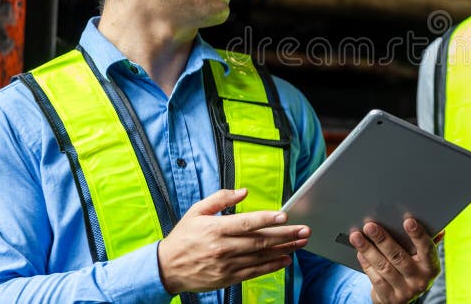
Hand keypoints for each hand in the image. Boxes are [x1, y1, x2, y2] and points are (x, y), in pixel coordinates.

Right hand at [157, 188, 309, 293]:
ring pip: (261, 256)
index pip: (247, 222)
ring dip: (284, 249)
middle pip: (260, 240)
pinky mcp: (228, 278)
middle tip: (304, 230)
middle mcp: (223, 247)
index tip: (285, 215)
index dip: (267, 219)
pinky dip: (272, 266)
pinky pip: (255, 271)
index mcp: (215, 228)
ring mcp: (227, 264)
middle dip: (285, 235)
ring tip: (301, 243)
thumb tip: (244, 191)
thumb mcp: (197, 211)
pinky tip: (285, 259)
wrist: (166, 268)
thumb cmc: (183, 236)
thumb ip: (221, 198)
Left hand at [349, 219, 439, 303]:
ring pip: (383, 267)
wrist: (403, 297)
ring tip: (357, 236)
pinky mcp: (389, 297)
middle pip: (398, 257)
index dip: (418, 235)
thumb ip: (426, 242)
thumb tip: (439, 229)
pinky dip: (366, 263)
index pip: (427, 249)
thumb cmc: (413, 269)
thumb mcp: (423, 258)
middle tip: (370, 226)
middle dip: (383, 240)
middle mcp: (419, 280)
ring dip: (368, 250)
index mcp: (431, 266)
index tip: (408, 221)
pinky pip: (375, 278)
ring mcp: (404, 291)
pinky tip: (359, 252)